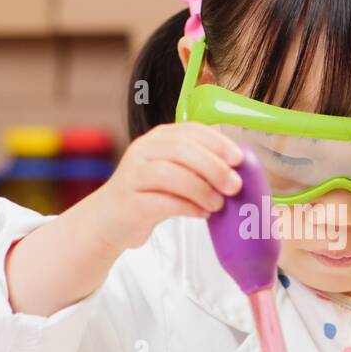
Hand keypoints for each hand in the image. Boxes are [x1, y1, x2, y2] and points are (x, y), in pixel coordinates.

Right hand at [4, 122, 244, 315]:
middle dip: (213, 166)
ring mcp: (133, 176)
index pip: (190, 130)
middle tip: (234, 185)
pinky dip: (187, 208)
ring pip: (170, 174)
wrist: (109, 221)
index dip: (217, 142)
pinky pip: (161, 202)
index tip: (239, 158)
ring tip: (218, 204)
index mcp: (158, 139)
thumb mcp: (173, 173)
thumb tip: (241, 172)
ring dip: (200, 189)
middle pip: (181, 149)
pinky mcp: (129, 202)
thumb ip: (198, 167)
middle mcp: (143, 151)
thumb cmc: (150, 195)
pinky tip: (201, 214)